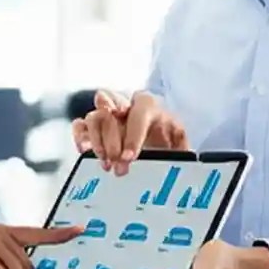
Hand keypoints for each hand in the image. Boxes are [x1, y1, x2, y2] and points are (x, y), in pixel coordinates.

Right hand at [70, 90, 188, 174]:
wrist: (157, 146)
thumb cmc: (168, 142)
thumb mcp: (180, 143)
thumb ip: (184, 148)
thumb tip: (188, 157)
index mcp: (149, 105)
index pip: (139, 110)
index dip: (133, 134)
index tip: (129, 157)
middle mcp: (125, 106)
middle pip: (111, 109)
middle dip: (113, 140)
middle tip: (117, 163)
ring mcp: (107, 116)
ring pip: (94, 116)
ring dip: (97, 141)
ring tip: (105, 162)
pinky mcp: (93, 128)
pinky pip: (80, 125)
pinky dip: (80, 137)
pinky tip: (86, 152)